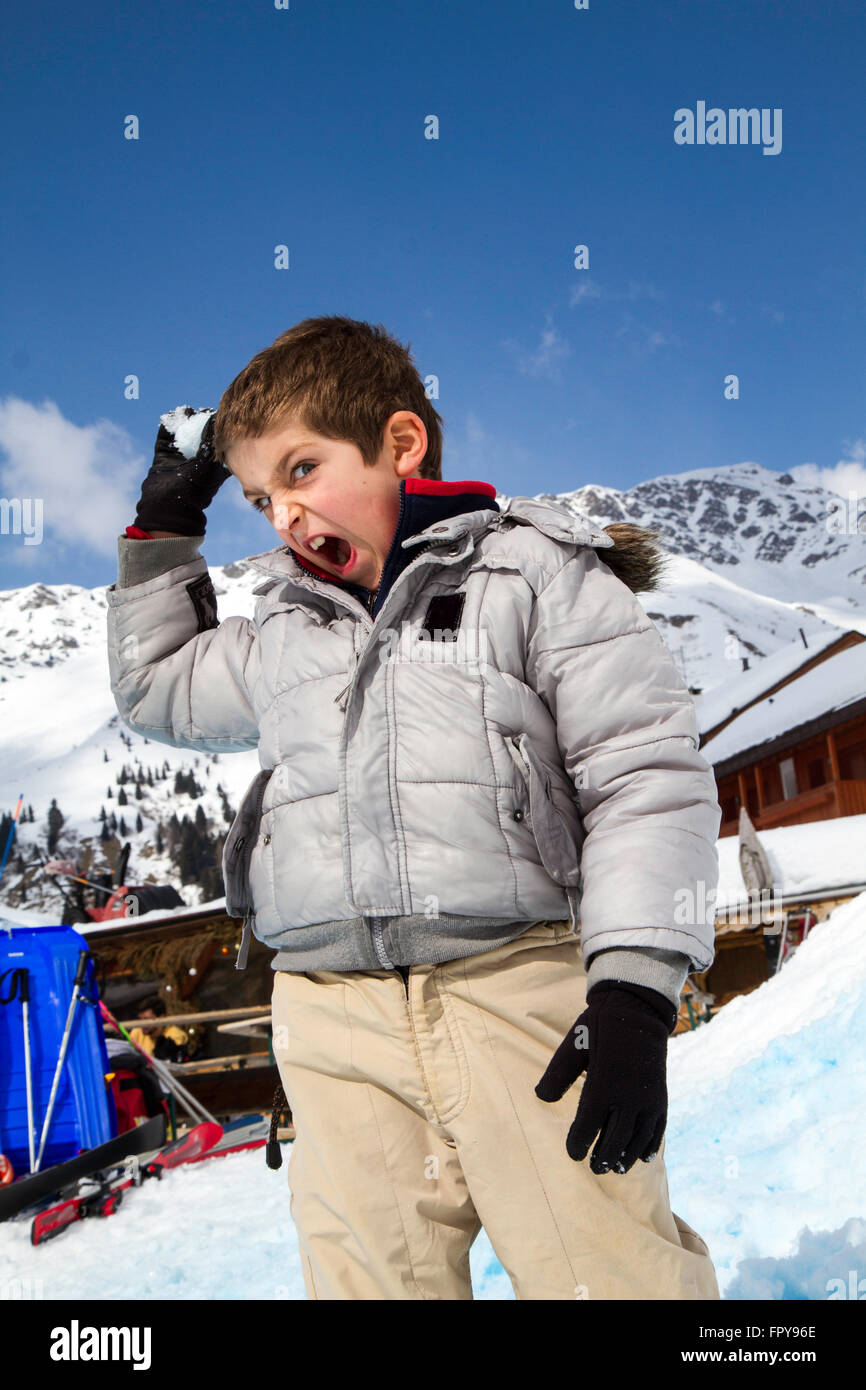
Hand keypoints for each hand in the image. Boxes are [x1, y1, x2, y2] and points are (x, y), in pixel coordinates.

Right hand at [134, 406, 230, 536]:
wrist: (168, 505)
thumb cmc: (195, 487)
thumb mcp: (208, 463)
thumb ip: (210, 442)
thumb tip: (216, 421)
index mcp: (212, 466)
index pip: (218, 442)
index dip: (219, 429)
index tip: (220, 415)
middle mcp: (196, 461)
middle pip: (199, 436)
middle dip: (200, 423)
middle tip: (203, 411)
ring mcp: (179, 458)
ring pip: (182, 435)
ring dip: (183, 422)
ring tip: (187, 411)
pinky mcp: (163, 457)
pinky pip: (165, 438)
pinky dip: (167, 427)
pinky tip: (170, 416)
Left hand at [535, 981, 676, 1174]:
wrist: (638, 1011)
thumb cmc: (599, 1027)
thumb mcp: (574, 1046)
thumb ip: (557, 1074)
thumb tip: (541, 1098)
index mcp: (603, 1085)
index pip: (588, 1126)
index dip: (579, 1144)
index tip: (573, 1154)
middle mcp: (628, 1097)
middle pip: (615, 1139)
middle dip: (603, 1157)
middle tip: (595, 1168)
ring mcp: (648, 1099)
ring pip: (638, 1139)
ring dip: (626, 1157)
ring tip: (616, 1168)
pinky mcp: (661, 1096)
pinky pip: (657, 1129)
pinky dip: (650, 1145)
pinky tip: (642, 1157)